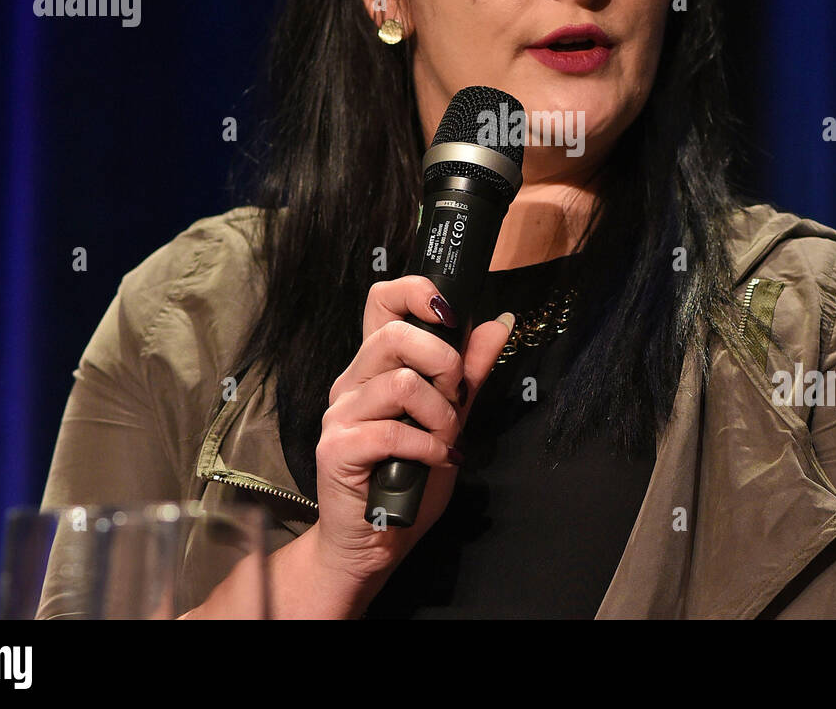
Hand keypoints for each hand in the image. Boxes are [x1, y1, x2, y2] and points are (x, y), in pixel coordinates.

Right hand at [312, 276, 512, 604]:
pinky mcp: (336, 448)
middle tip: (456, 398)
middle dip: (443, 362)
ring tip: (446, 439)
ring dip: (440, 414)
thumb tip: (499, 321)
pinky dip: (427, 446)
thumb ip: (469, 372)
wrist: (376, 542)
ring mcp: (339, 414)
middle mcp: (352, 383)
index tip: (449, 314)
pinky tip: (435, 460)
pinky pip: (392, 431)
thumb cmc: (409, 479)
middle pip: (393, 335)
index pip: (382, 301)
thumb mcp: (451, 419)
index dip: (416, 292)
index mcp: (376, 367)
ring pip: (400, 383)